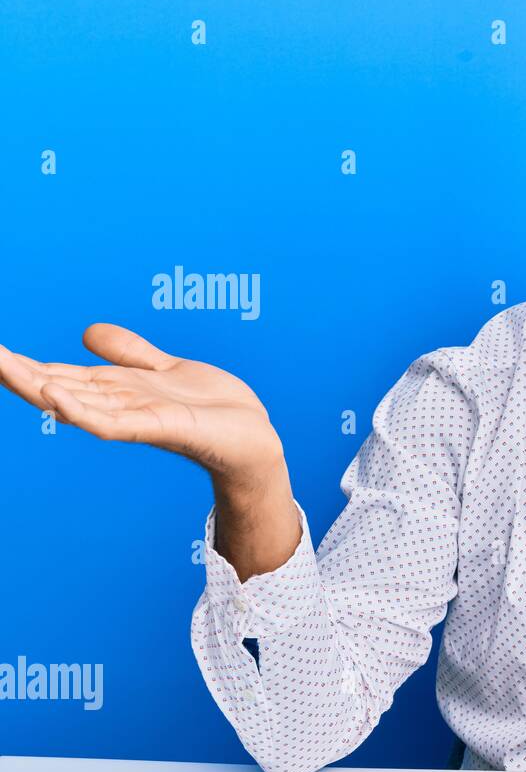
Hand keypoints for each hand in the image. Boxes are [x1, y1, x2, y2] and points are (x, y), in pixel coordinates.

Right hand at [0, 323, 282, 481]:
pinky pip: (115, 424)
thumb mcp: (165, 369)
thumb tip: (87, 332)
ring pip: (76, 403)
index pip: (58, 373)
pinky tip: (57, 398)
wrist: (254, 439)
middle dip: (16, 371)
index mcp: (116, 390)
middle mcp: (119, 406)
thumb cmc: (214, 410)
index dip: (21, 362)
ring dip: (37, 386)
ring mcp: (138, 419)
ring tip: (1, 365)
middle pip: (56, 386)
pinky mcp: (163, 428)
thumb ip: (130, 353)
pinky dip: (85, 412)